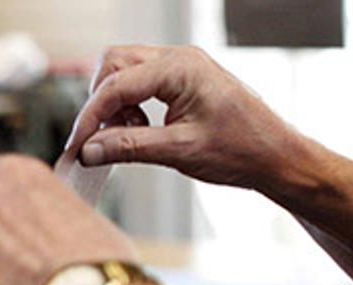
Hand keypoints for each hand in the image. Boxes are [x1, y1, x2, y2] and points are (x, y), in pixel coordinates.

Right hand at [64, 45, 298, 195]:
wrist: (275, 157)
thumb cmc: (242, 149)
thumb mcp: (179, 152)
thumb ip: (129, 148)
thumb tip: (90, 150)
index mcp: (181, 68)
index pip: (117, 84)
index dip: (91, 117)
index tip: (77, 146)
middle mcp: (179, 59)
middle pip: (114, 65)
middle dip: (101, 103)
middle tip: (99, 139)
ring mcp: (181, 67)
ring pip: (125, 72)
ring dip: (115, 104)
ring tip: (127, 136)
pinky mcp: (182, 81)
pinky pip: (141, 83)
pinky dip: (131, 106)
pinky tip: (141, 131)